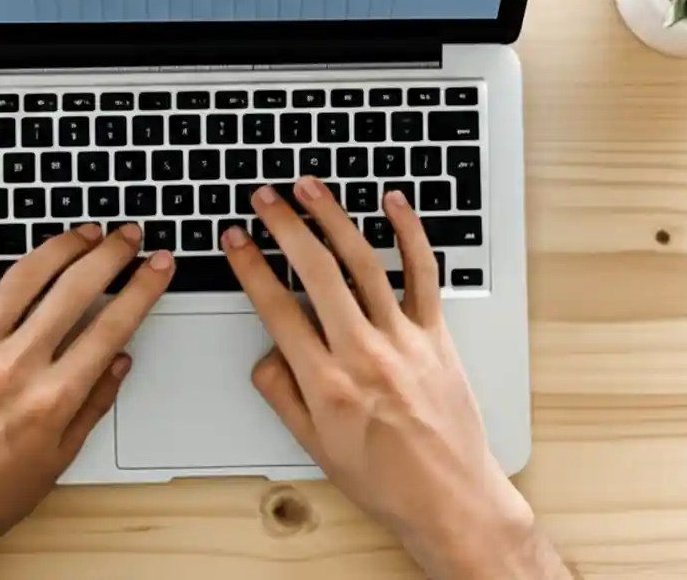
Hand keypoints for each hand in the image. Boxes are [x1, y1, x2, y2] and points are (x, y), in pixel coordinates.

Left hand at [0, 219, 173, 579]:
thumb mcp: (59, 459)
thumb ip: (94, 404)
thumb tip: (120, 359)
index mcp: (50, 399)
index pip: (111, 326)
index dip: (142, 289)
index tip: (158, 265)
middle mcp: (12, 368)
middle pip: (74, 290)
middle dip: (110, 255)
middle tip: (127, 237)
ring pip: (21, 278)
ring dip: (58, 246)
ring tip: (82, 232)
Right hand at [222, 179, 566, 579]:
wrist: (450, 498)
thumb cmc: (383, 480)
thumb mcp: (312, 446)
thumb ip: (282, 392)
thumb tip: (267, 349)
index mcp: (326, 382)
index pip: (276, 308)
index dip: (250, 266)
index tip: (236, 239)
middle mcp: (363, 353)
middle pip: (316, 272)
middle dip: (286, 225)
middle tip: (266, 197)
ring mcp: (404, 339)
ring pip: (364, 263)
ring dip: (334, 217)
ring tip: (310, 188)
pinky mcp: (437, 334)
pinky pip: (423, 274)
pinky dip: (409, 233)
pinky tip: (393, 203)